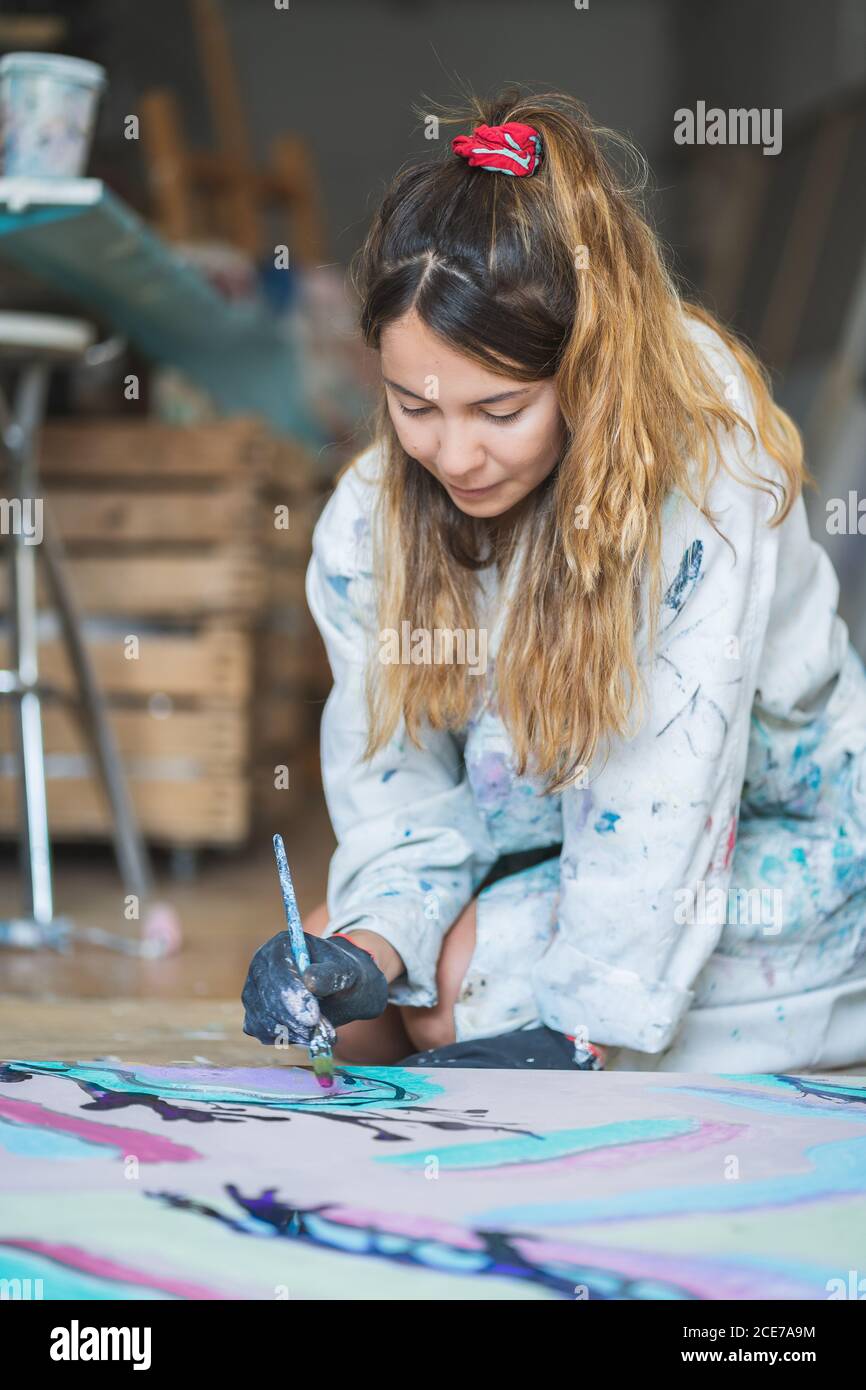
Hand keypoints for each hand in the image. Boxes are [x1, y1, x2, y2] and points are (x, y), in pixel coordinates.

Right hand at [242, 930, 388, 1047]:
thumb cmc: (341, 974)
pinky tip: (308, 1035)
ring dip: (293, 1032)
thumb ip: (329, 974)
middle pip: (266, 997)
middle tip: (321, 1031)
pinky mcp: (255, 1013)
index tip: (312, 1017)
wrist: (338, 989)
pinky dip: (286, 1038)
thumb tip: (309, 980)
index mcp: (280, 945)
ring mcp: (254, 991)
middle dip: (294, 1019)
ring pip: (263, 1019)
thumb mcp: (344, 971)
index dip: (292, 995)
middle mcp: (261, 967)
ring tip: (322, 1032)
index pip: (278, 971)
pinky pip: (262, 1031)